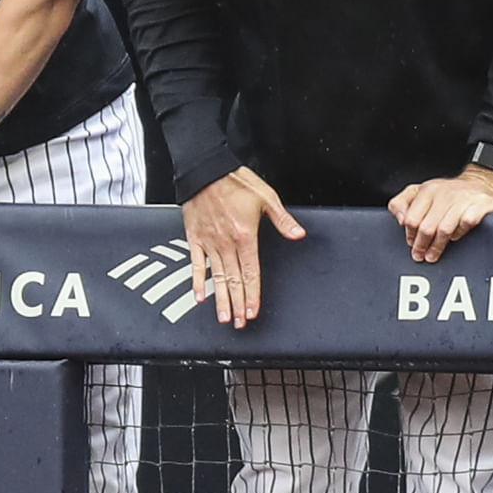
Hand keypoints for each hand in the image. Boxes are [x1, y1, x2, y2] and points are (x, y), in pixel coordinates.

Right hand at [180, 168, 304, 329]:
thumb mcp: (266, 197)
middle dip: (237, 304)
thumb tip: (298, 234)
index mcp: (244, 235)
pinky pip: (195, 263)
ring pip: (216, 276)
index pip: (251, 272)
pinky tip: (200, 296)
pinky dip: (197, 280)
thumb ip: (282, 220)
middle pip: (234, 280)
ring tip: (224, 317)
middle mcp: (225, 243)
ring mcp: (208, 242)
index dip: (252, 294)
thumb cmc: (234, 180)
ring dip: (221, 299)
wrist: (204, 169)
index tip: (252, 312)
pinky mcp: (194, 237)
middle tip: (239, 323)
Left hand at [387, 164, 492, 262]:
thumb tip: (400, 219)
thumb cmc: (447, 192)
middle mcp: (445, 193)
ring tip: (432, 255)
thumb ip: (401, 203)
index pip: (412, 218)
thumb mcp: (419, 191)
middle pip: (427, 226)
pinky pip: (467, 223)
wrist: (482, 182)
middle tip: (419, 255)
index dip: (410, 234)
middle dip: (421, 244)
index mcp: (427, 190)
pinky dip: (459, 233)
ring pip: (444, 228)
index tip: (411, 244)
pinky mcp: (481, 204)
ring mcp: (463, 199)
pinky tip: (455, 238)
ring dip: (437, 245)